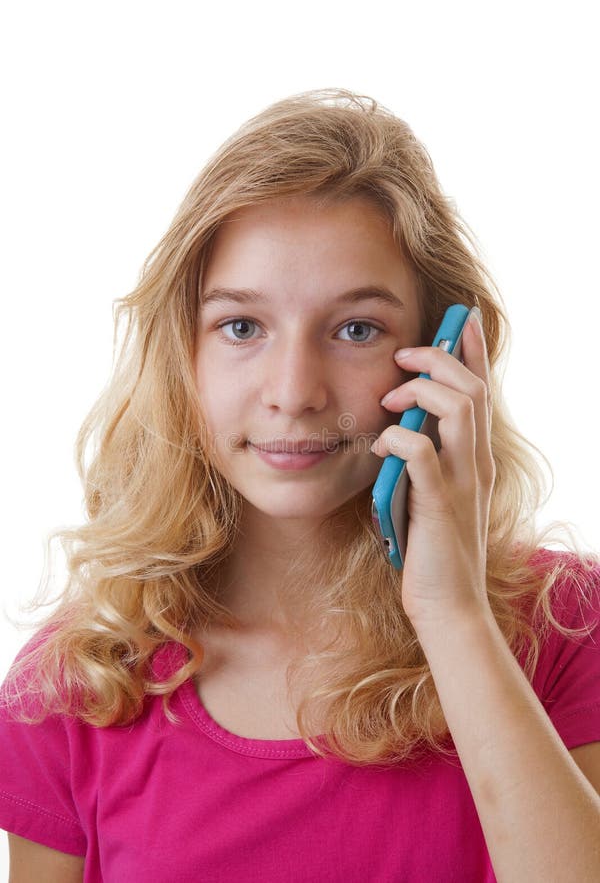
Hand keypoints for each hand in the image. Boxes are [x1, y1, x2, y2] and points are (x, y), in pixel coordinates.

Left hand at [370, 313, 495, 630]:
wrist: (448, 606)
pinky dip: (398, 439)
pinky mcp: (440, 505)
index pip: (481, 391)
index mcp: (475, 459)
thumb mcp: (430, 494)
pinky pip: (423, 454)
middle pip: (471, 389)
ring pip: (459, 409)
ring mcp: (463, 483)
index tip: (459, 319)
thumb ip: (424, 460)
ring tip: (389, 398)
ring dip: (421, 392)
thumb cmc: (431, 550)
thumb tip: (397, 427)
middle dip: (439, 360)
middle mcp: (477, 464)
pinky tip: (378, 446)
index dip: (471, 352)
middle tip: (404, 358)